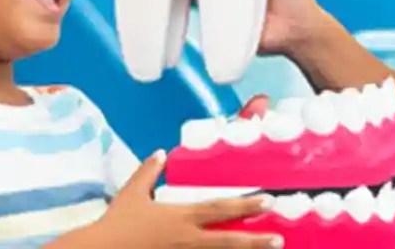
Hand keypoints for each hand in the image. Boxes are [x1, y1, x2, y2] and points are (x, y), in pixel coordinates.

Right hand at [92, 151, 282, 247]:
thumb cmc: (116, 223)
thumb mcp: (132, 194)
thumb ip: (148, 172)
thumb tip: (160, 153)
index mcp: (181, 217)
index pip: (219, 209)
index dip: (245, 205)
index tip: (267, 201)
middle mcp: (187, 239)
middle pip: (227, 241)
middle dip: (255, 240)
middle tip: (278, 239)